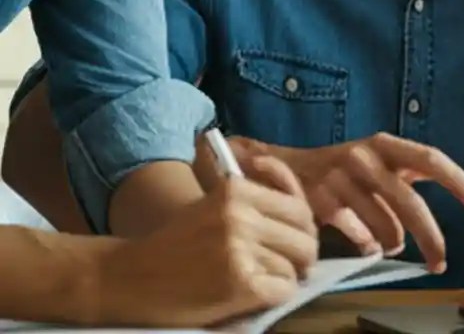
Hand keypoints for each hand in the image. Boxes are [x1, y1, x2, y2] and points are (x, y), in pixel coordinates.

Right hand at [94, 157, 317, 327]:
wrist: (126, 278)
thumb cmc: (176, 245)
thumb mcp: (215, 207)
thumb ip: (260, 203)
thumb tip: (311, 216)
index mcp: (236, 189)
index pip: (299, 210)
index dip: (301, 232)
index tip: (289, 246)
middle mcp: (240, 214)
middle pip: (305, 239)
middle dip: (300, 259)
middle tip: (283, 271)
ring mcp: (239, 247)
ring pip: (294, 267)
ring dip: (282, 281)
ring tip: (255, 283)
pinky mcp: (238, 282)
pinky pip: (283, 290)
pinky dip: (273, 298)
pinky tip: (249, 297)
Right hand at [204, 133, 463, 273]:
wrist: (281, 169)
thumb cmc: (343, 168)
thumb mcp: (377, 160)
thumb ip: (406, 175)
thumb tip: (437, 207)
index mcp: (384, 145)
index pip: (429, 158)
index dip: (456, 180)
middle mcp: (364, 158)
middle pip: (410, 202)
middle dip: (431, 237)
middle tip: (441, 261)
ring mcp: (341, 180)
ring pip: (384, 226)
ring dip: (393, 243)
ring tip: (392, 247)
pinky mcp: (321, 202)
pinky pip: (358, 236)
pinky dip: (367, 245)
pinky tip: (367, 245)